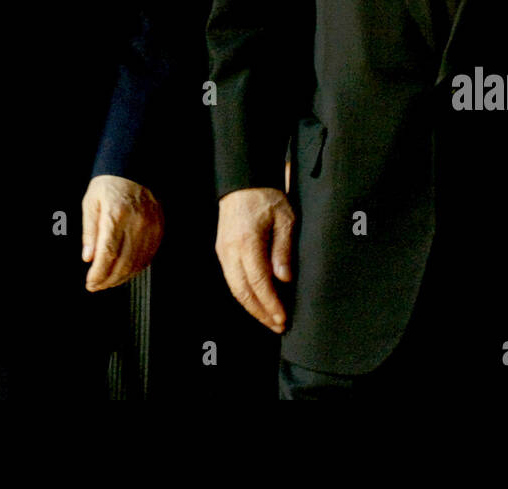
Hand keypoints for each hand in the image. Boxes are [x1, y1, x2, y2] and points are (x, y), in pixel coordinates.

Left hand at [81, 175, 162, 290]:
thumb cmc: (110, 183)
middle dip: (108, 280)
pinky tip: (125, 271)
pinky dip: (136, 268)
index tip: (90, 282)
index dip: (99, 274)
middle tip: (97, 286)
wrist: (133, 167)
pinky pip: (148, 255)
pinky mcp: (158, 228)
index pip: (107, 255)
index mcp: (116, 215)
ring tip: (109, 282)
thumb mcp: (91, 203)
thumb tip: (88, 257)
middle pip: (123, 263)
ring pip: (137, 263)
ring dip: (122, 277)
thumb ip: (89, 232)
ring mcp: (150, 227)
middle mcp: (136, 223)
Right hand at [215, 187, 293, 333]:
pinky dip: (245, 295)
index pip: (259, 282)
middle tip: (279, 326)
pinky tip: (258, 302)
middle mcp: (231, 250)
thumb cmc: (268, 198)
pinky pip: (232, 280)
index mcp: (247, 242)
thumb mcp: (285, 219)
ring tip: (270, 319)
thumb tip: (284, 279)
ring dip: (252, 307)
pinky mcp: (222, 251)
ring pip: (235, 289)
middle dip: (261, 313)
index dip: (271, 304)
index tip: (283, 318)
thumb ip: (284, 249)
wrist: (244, 181)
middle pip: (243, 292)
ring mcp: (223, 251)